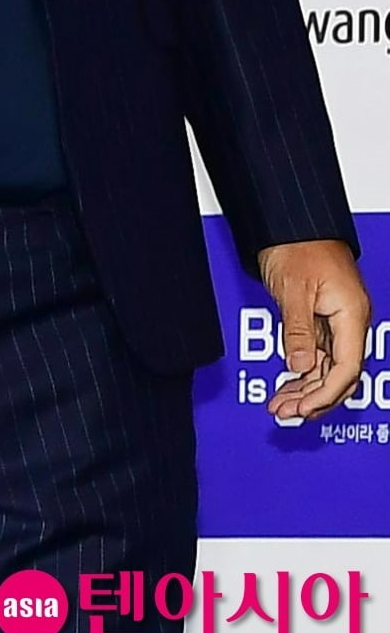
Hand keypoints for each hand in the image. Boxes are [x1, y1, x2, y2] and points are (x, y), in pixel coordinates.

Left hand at [257, 239, 370, 420]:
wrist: (289, 220)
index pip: (346, 368)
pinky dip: (302, 369)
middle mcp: (349, 320)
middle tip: (285, 412)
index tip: (302, 408)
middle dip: (314, 397)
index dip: (325, 393)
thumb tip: (301, 367)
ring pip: (327, 366)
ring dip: (305, 387)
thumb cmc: (296, 244)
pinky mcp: (322, 316)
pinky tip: (287, 383)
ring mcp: (337, 319)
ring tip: (280, 404)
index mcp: (352, 313)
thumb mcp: (294, 289)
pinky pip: (317, 352)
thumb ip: (299, 330)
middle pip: (339, 373)